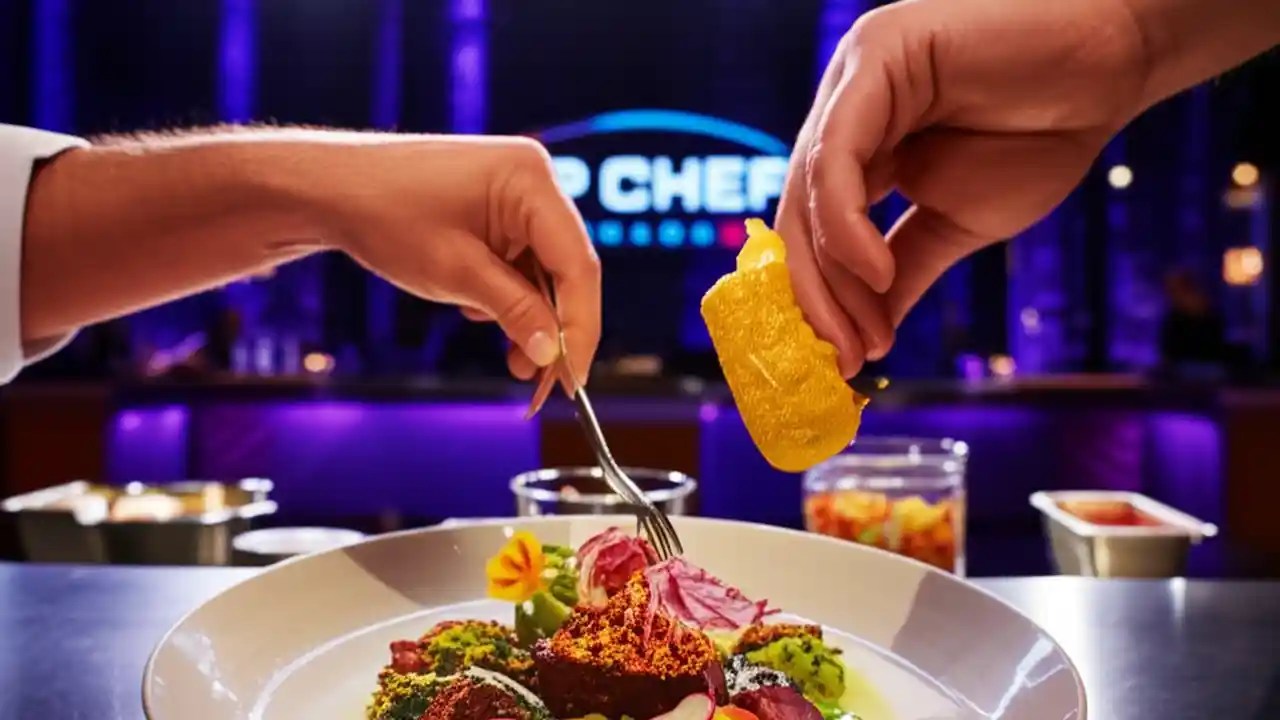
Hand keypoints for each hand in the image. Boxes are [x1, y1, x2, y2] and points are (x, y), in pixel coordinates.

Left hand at [21, 130, 599, 383]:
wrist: (310, 181)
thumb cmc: (376, 211)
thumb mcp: (454, 273)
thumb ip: (515, 314)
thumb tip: (558, 359)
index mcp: (530, 175)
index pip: (581, 263)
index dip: (586, 329)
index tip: (575, 383)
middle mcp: (528, 175)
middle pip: (567, 268)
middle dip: (556, 331)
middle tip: (542, 390)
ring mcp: (508, 189)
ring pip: (543, 272)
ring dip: (531, 322)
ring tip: (510, 369)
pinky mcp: (487, 205)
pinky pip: (517, 263)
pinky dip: (510, 303)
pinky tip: (491, 331)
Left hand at [777, 0, 1149, 374]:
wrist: (1112, 70)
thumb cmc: (1040, 135)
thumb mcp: (956, 222)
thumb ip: (902, 271)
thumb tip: (865, 336)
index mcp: (855, 142)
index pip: (810, 227)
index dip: (818, 298)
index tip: (839, 363)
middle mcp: (842, 108)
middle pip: (800, 214)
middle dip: (818, 299)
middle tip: (841, 363)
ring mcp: (853, 76)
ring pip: (810, 191)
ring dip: (830, 277)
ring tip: (862, 337)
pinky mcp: (876, 55)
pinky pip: (838, 153)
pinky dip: (845, 223)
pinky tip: (876, 272)